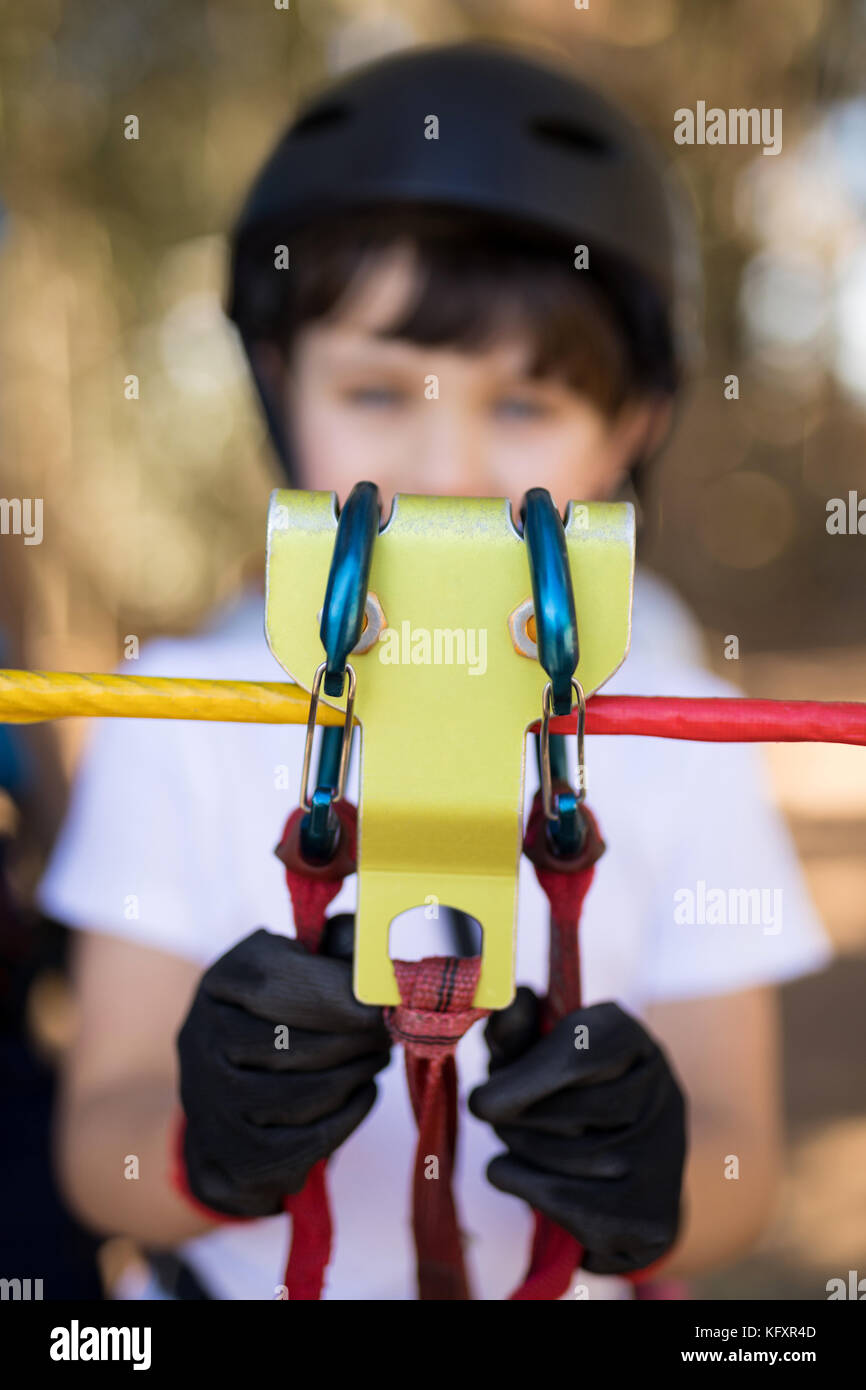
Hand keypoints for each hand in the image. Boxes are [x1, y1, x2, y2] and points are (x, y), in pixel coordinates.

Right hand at [177, 921, 390, 1217]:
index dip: (336, 990)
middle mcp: (201, 1039)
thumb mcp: (301, 968)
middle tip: (388, 1032)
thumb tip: (370, 950)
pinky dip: (348, 1116)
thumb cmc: (283, 1020)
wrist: (230, 1107)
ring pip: (303, 1094)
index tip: (381, 1000)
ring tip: (375, 1059)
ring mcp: (210, 1102)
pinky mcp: (231, 1155)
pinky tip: (361, 1093)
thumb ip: (336, 948)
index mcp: (220, 982)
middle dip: (356, 1039)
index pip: (272, 979)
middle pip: (291, 1042)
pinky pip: (307, 1141)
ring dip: (355, 1075)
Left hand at [468, 987, 686, 1274]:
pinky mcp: (651, 1215)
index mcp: (632, 1039)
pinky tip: (528, 1177)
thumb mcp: (533, 1058)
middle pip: (562, 1109)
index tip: (481, 1101)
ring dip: (517, 1149)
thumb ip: (516, 1031)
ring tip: (521, 1141)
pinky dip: (523, 1185)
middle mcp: (662, 1092)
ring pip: (557, 1154)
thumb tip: (512, 999)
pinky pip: (557, 1198)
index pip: (577, 1053)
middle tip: (497, 1117)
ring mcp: (662, 1156)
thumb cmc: (564, 1102)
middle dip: (512, 1118)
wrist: (621, 1186)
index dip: (521, 1080)